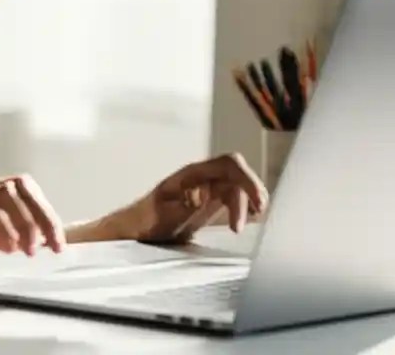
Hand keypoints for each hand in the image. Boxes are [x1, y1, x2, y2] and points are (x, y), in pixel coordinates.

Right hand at [0, 175, 65, 265]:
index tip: (54, 243)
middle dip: (46, 215)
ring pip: (9, 192)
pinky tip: (6, 249)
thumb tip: (8, 242)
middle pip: (23, 185)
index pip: (22, 190)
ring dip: (27, 222)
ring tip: (29, 251)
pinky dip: (3, 229)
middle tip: (55, 246)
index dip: (44, 213)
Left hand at [106, 153, 268, 243]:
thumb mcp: (162, 214)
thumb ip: (183, 204)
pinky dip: (245, 206)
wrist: (136, 229)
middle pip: (238, 173)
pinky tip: (250, 217)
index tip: (255, 202)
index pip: (228, 164)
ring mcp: (208, 188)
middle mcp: (203, 177)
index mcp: (192, 174)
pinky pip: (235, 197)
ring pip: (238, 185)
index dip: (246, 178)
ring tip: (253, 219)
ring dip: (249, 200)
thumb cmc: (146, 221)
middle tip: (259, 213)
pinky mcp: (211, 201)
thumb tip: (203, 195)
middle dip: (253, 190)